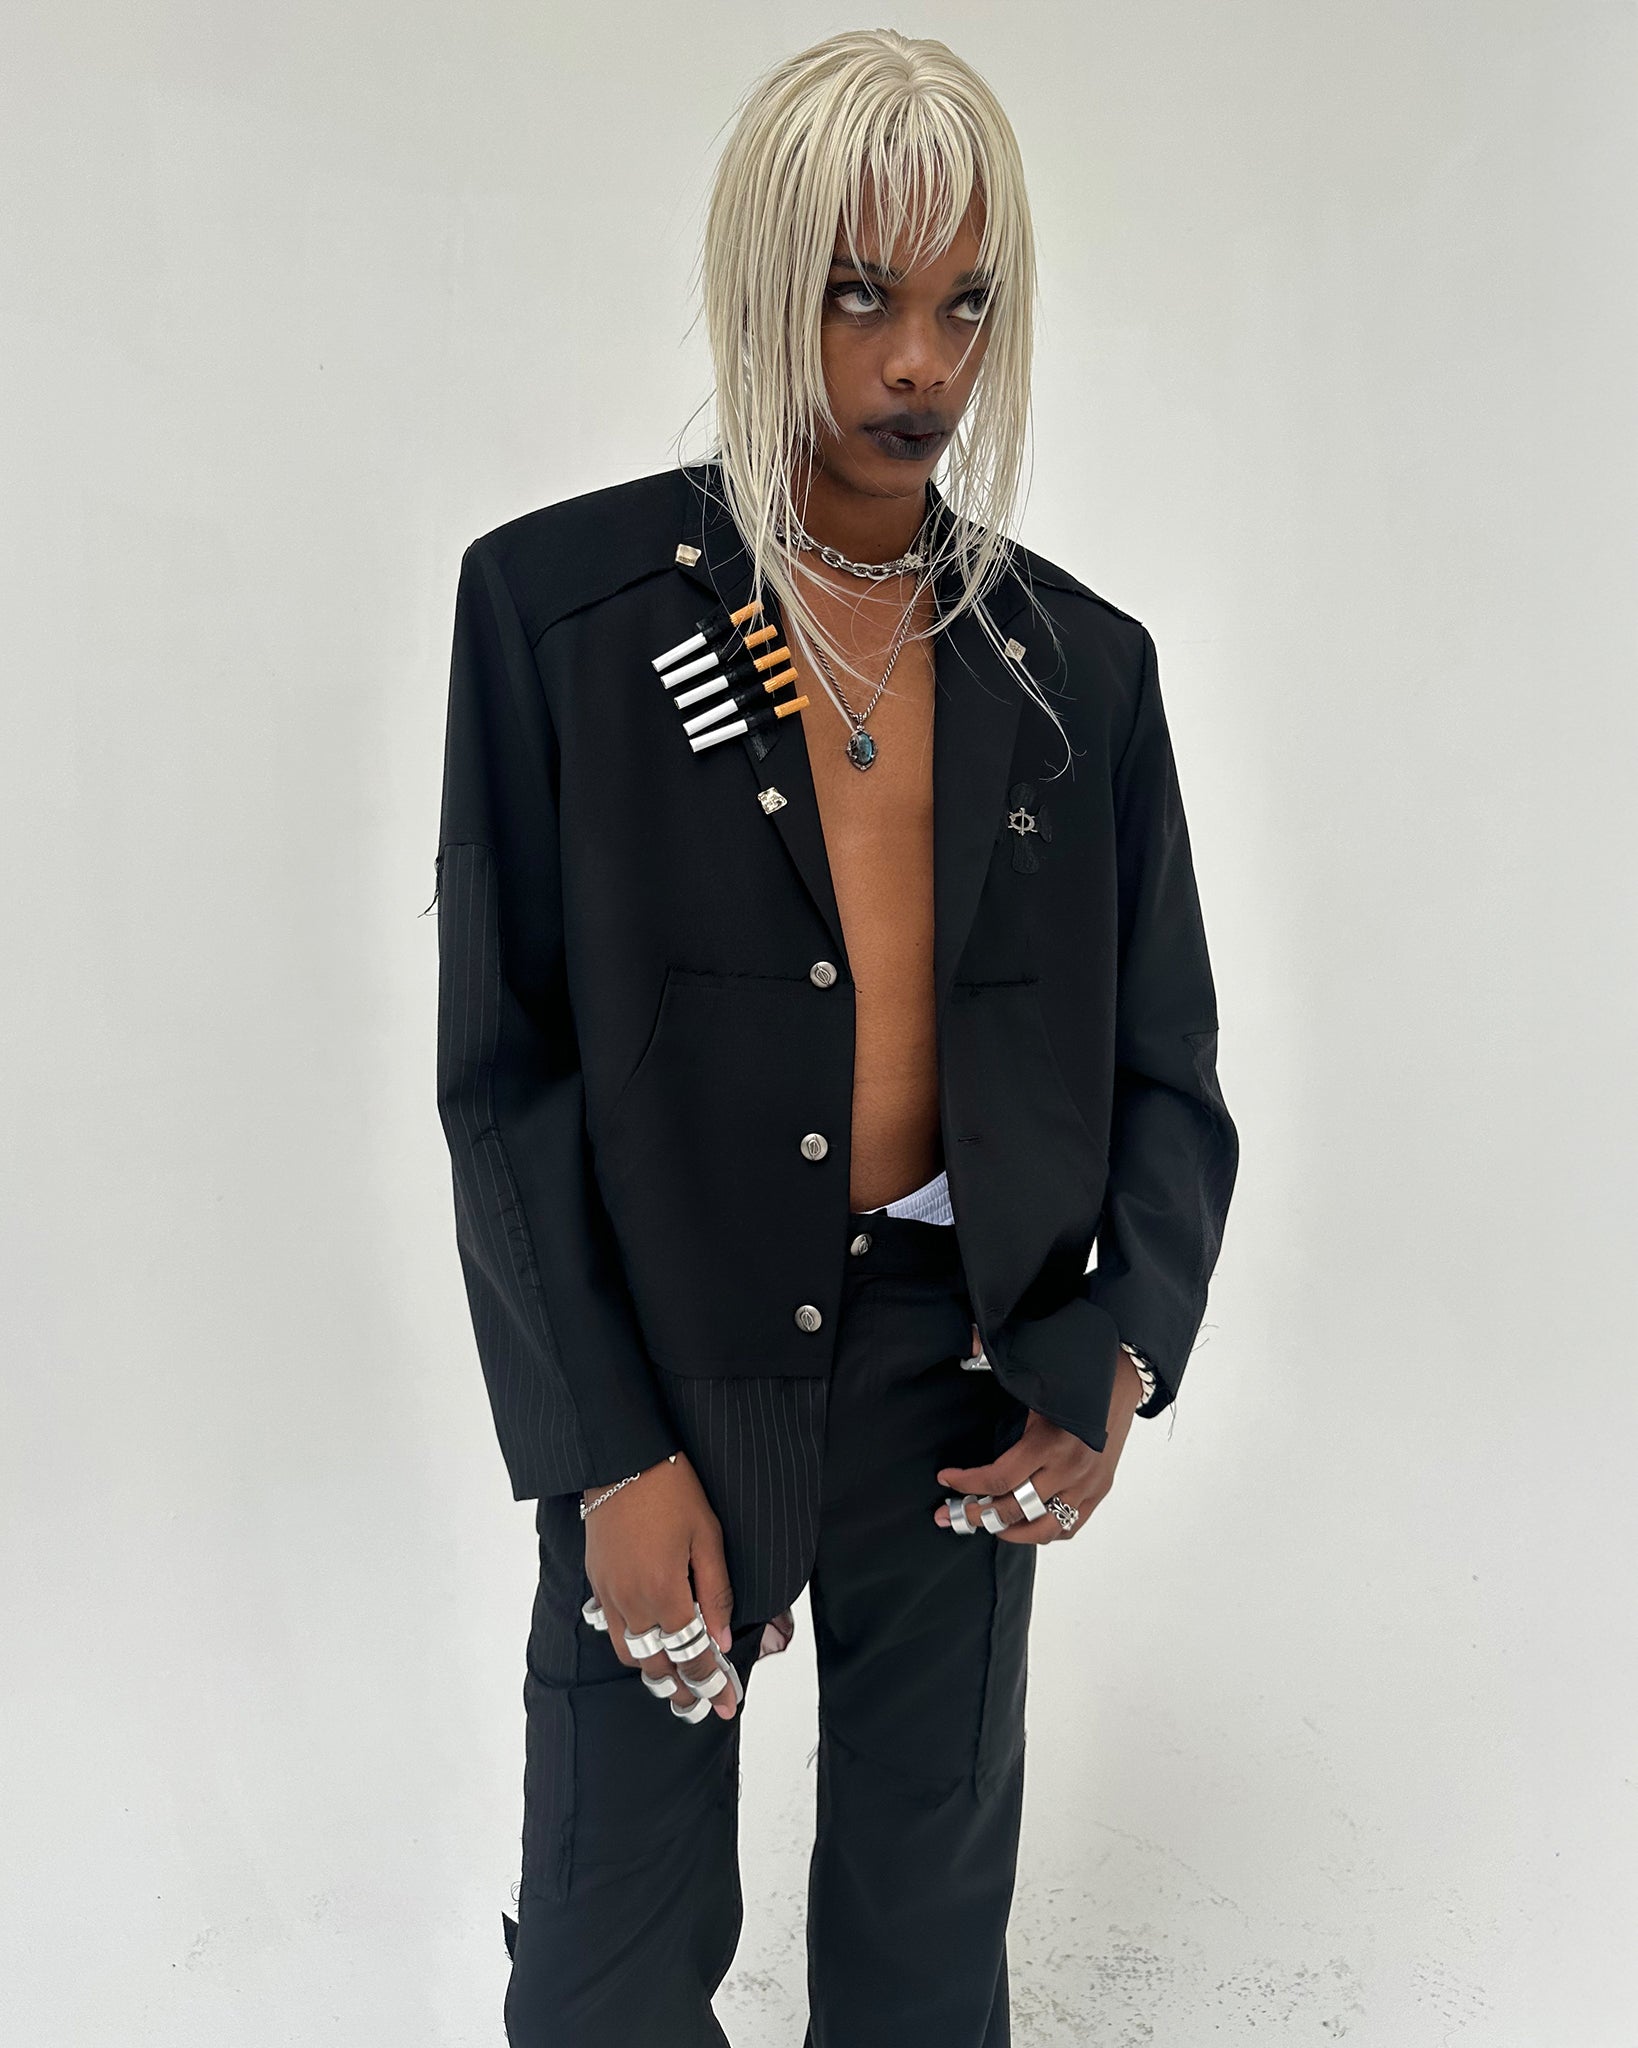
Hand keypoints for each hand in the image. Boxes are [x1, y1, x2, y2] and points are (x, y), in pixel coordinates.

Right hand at [582, 1453, 740, 1718]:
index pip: (691, 1654)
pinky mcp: (596, 1581)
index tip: (725, 1704)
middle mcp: (632, 1601)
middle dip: (681, 1687)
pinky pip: (611, 1628)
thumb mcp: (708, 1537)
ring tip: (675, 1681)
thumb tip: (721, 1640)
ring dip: (653, 1670)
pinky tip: (647, 1642)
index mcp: (664, 1592)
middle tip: (701, 1701)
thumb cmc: (672, 1491)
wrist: (621, 1460)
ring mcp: (609, 1593)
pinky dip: (632, 1643)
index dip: (710, 1683)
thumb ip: (716, 1593)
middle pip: (656, 1664)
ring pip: (629, 1652)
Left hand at [933, 1345, 1144, 1541]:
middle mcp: (1069, 1470)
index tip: (948, 1480)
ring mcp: (1087, 1485)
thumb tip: (968, 1356)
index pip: (999, 1479)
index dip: (967, 1484)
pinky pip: (1069, 1526)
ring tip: (988, 1524)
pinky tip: (1024, 1524)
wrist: (1123, 1377)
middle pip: (1015, 1510)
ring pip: (1042, 1529)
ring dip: (1010, 1532)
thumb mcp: (1035, 1387)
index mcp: (1048, 1443)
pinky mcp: (1099, 1491)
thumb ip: (1002, 1390)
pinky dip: (1043, 1531)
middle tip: (956, 1513)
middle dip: (978, 1515)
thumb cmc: (1075, 1379)